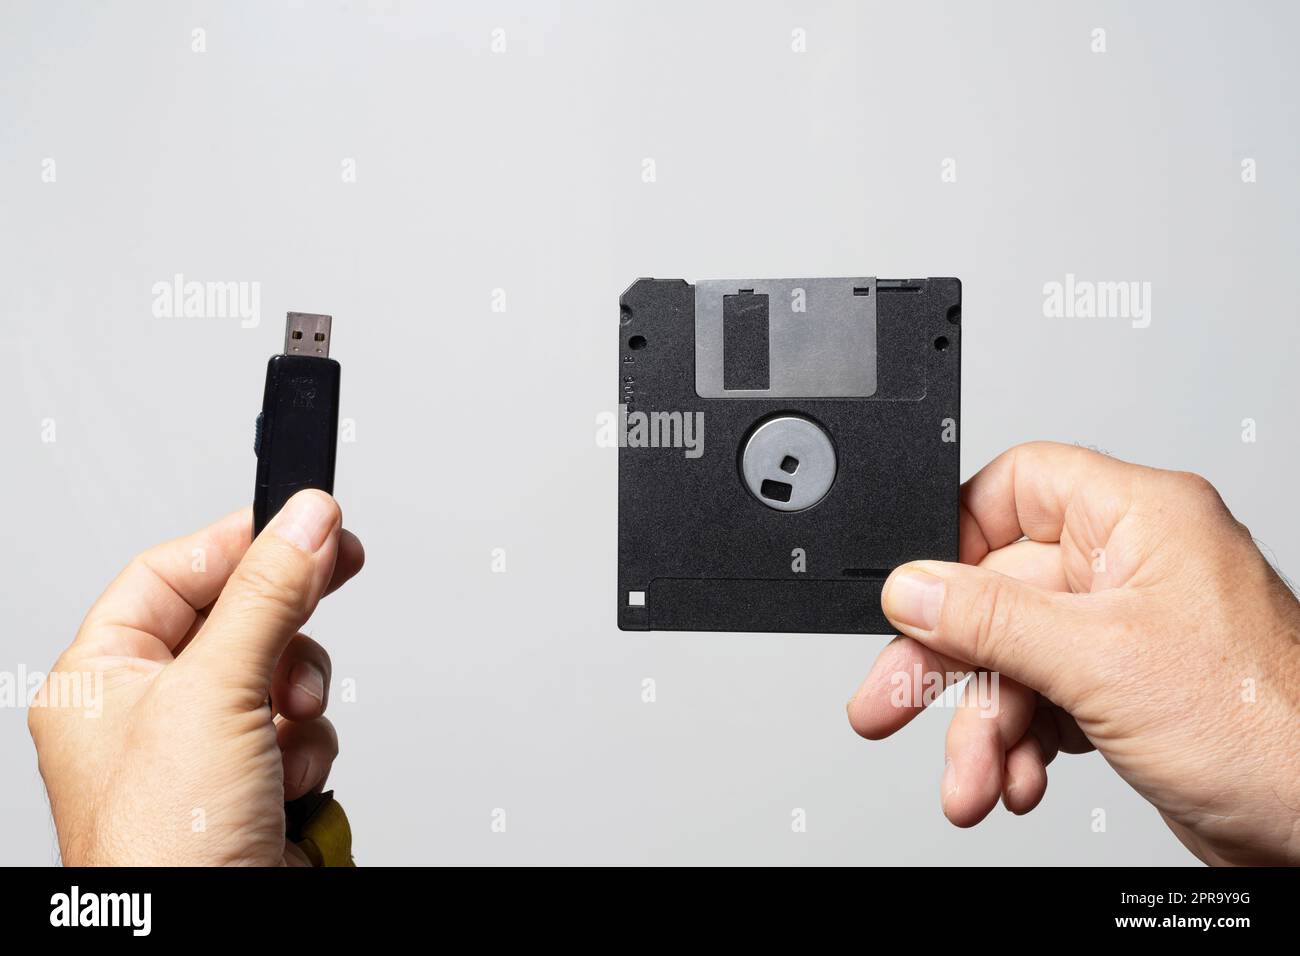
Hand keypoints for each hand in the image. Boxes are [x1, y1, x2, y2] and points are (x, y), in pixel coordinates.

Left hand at [28, 490, 363, 865]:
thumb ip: (265, 596)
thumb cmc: (163, 850)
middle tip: (336, 566)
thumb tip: (306, 520)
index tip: (299, 521)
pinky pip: (302, 727)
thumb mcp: (214, 694)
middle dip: (284, 623)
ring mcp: (204, 750)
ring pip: (281, 672)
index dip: (236, 543)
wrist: (214, 941)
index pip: (170, 575)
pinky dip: (310, 747)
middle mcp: (149, 711)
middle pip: (236, 617)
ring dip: (301, 697)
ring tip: (286, 728)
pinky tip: (289, 779)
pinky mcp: (254, 782)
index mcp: (102, 680)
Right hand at [846, 442, 1299, 864]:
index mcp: (1141, 520)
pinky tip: (1016, 780)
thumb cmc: (1273, 730)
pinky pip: (1041, 701)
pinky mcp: (1125, 690)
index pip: (1021, 486)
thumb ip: (991, 618)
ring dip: (983, 726)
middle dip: (947, 663)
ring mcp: (1128, 632)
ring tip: (971, 780)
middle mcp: (1132, 568)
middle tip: (889, 701)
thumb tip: (912, 586)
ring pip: (1013, 660)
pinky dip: (1019, 745)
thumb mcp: (1099, 662)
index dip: (960, 533)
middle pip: (998, 591)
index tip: (917, 590)